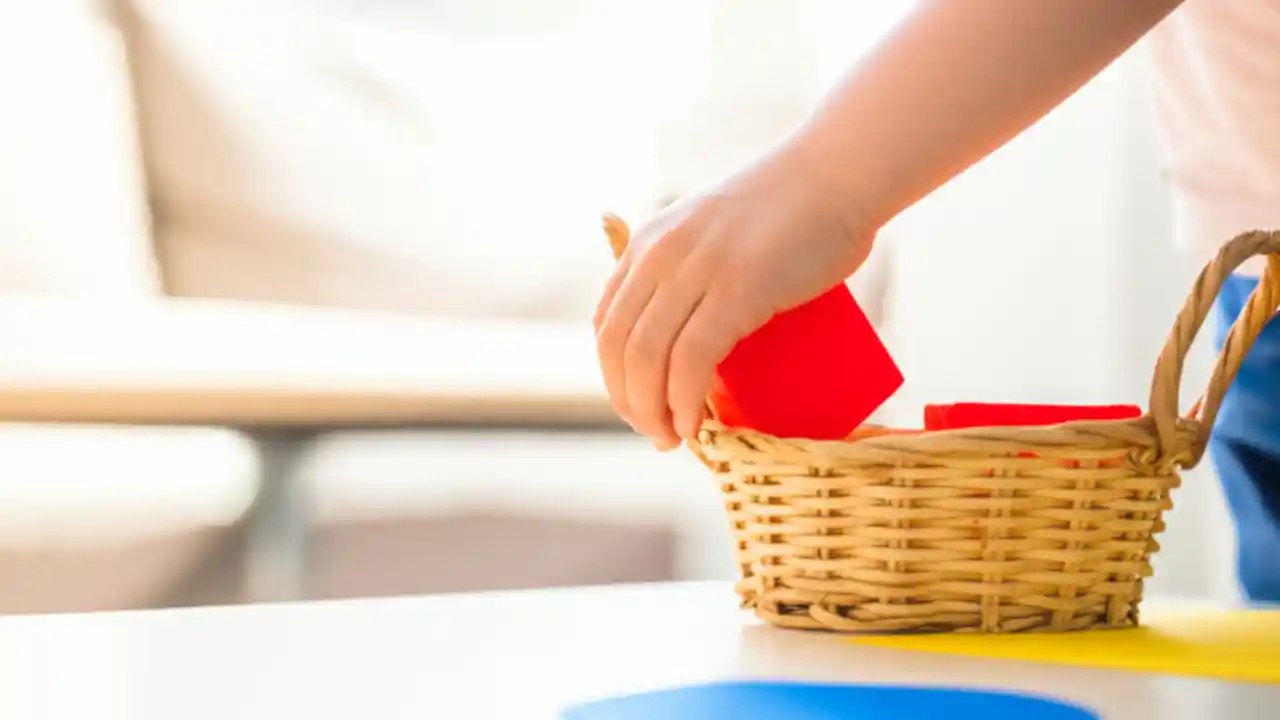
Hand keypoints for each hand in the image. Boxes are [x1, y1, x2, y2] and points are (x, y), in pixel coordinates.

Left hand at [594, 142, 875, 448]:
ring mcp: (696, 269)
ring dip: (651, 411)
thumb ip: (703, 263)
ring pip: (647, 357)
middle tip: (659, 434)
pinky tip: (690, 426)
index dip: (615, 377)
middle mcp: (661, 253)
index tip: (641, 407)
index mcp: (649, 243)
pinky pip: (691, 359)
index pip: (607, 323)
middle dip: (629, 402)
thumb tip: (710, 326)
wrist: (839, 173)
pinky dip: (683, 401)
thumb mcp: (721, 230)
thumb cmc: (795, 209)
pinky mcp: (737, 288)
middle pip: (618, 345)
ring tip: (674, 438)